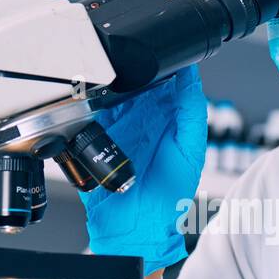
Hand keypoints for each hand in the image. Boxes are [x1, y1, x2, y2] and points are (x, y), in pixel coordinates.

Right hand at [81, 65, 206, 272]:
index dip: (164, 61)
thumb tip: (192, 76)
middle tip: (130, 57)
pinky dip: (87, 102)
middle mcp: (141, 118)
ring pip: (109, 91)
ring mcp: (116, 126)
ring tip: (110, 75)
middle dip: (131, 65)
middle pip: (133, 79)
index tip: (162, 48)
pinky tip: (92, 97)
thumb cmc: (168, 199)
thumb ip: (192, 114)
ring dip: (107, 82)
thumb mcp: (190, 152)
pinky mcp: (94, 137)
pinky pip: (87, 112)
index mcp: (167, 118)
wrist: (136, 230)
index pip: (166, 78)